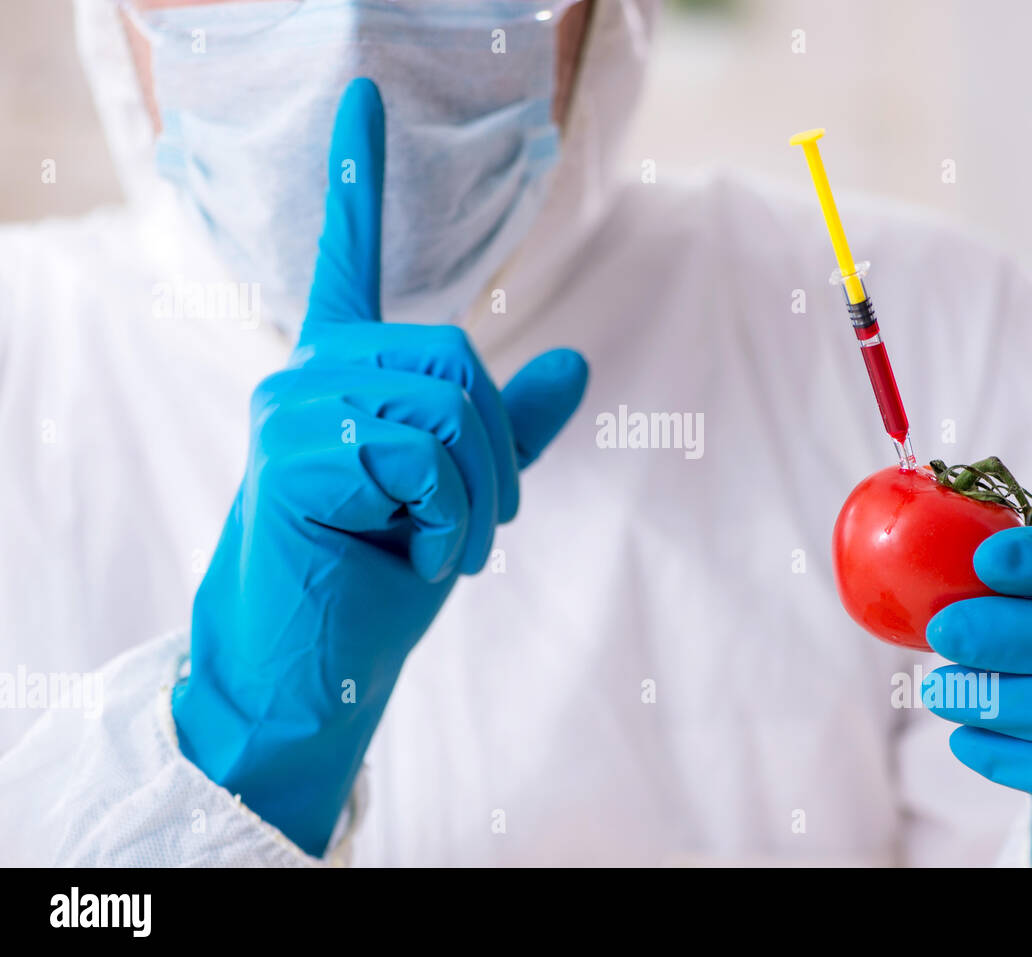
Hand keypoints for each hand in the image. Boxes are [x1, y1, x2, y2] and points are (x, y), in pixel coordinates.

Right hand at [172, 79, 587, 855]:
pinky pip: (421, 455)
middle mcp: (308, 372)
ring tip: (452, 548)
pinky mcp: (294, 456)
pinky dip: (454, 519)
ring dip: (479, 495)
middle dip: (499, 451)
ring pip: (446, 407)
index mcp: (343, 369)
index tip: (362, 98)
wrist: (315, 663)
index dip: (356, 175)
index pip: (349, 256)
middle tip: (485, 524)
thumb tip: (576, 362)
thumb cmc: (379, 573)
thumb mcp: (461, 492)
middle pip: (454, 356)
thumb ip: (510, 428)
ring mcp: (291, 409)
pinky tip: (425, 559)